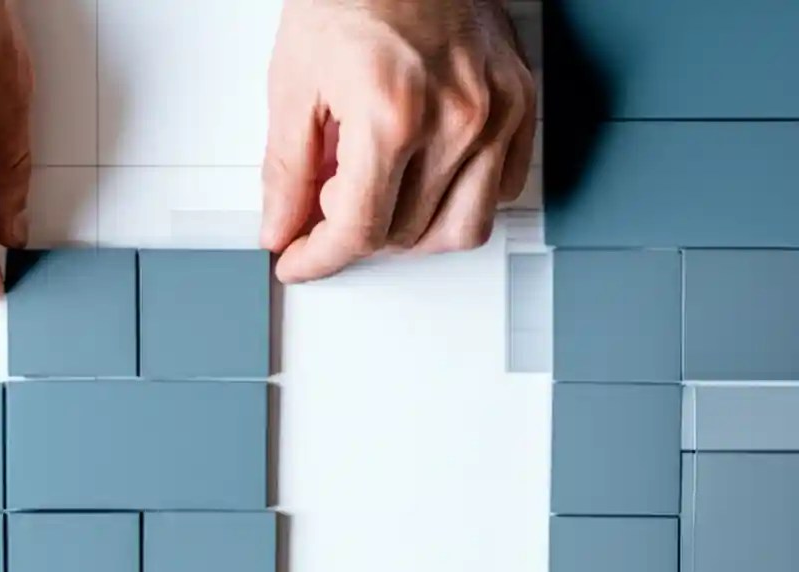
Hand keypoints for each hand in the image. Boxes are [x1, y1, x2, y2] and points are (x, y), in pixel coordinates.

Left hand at [261, 0, 536, 281]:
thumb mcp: (293, 83)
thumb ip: (285, 169)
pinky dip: (459, 201)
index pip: (359, 230)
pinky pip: (501, 191)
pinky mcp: (520, 103)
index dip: (319, 257)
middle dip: (354, 231)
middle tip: (323, 202)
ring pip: (461, 228)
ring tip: (376, 191)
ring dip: (409, 230)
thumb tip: (280, 227)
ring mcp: (497, 113)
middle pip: (404, 234)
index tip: (298, 259)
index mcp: (392, 114)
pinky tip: (422, 175)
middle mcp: (456, 119)